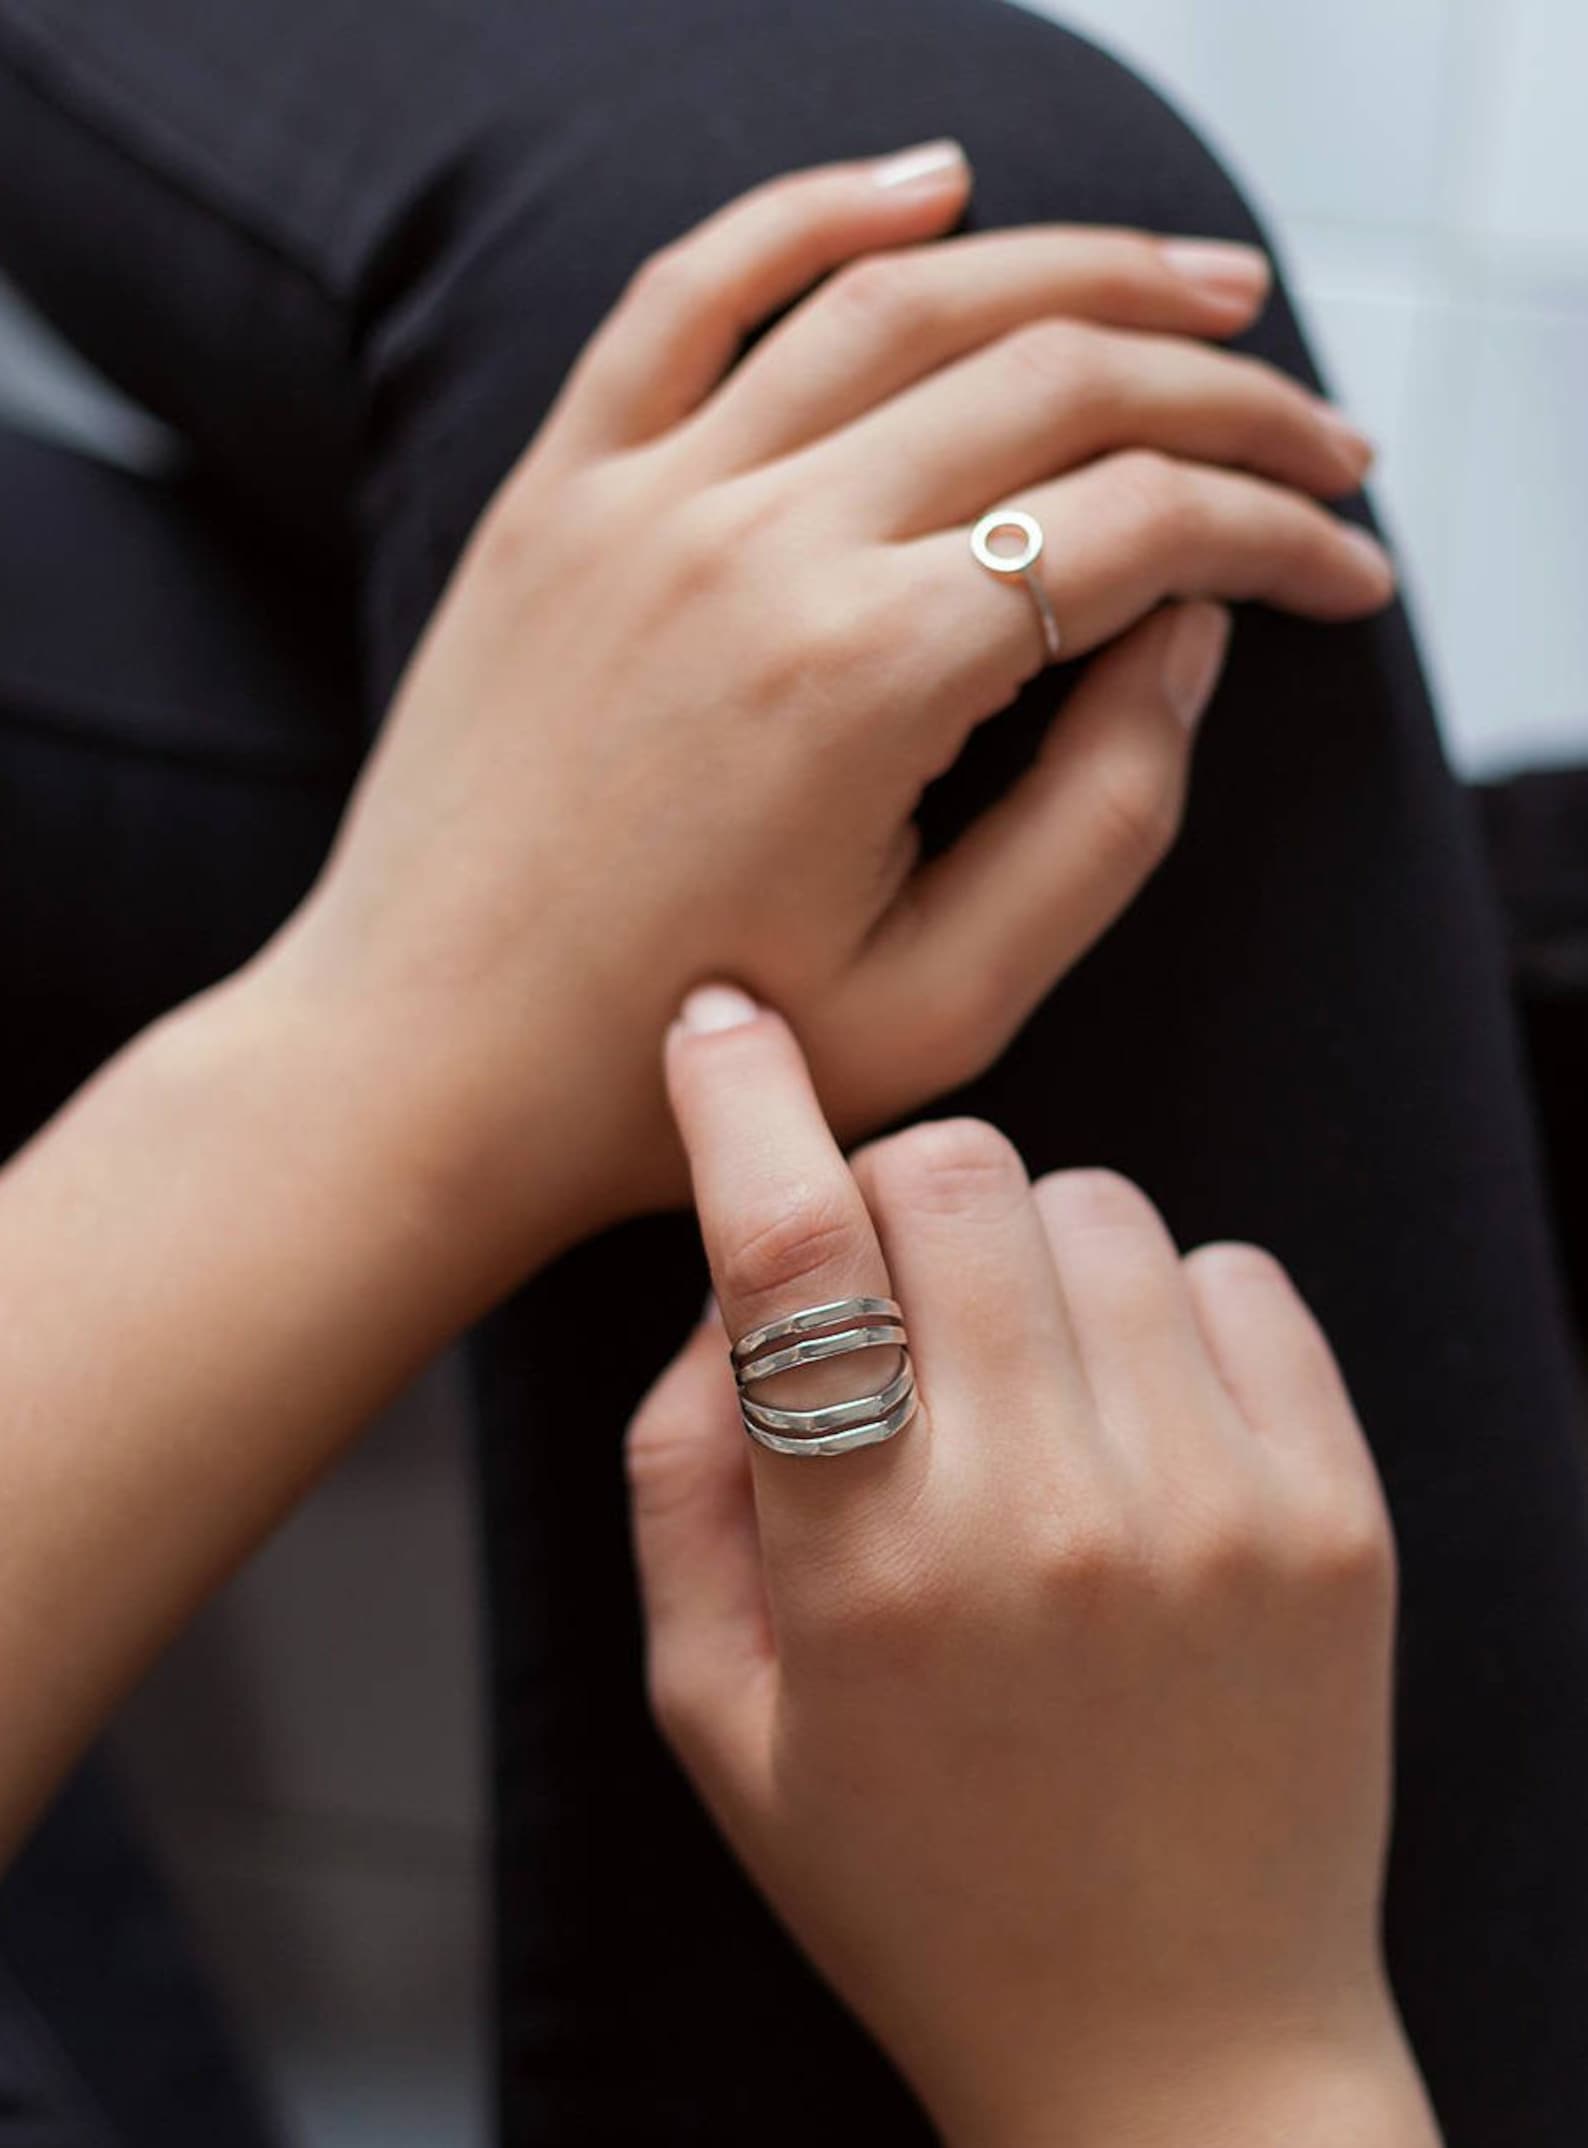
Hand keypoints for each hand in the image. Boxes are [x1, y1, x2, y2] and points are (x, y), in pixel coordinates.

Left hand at [270, 142, 1390, 1260]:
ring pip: (901, 302)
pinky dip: (814, 213)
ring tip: (1201, 291)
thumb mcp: (945, 1002)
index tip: (1345, 567)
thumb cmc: (683, 1070)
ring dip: (1079, 273)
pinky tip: (931, 185)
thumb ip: (1105, 818)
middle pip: (1054, 381)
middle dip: (1228, 394)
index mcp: (866, 678)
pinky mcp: (555, 499)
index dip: (1281, 533)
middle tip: (1320, 435)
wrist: (423, 1072)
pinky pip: (686, 294)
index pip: (1141, 525)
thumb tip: (1187, 634)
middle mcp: (757, 546)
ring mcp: (640, 501)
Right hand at [627, 988, 1440, 2147]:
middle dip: (892, 1187)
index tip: (723, 1022)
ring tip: (1023, 1388)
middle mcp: (1048, 1518)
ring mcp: (1213, 1507)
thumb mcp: (714, 1711)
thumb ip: (686, 1474)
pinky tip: (1135, 1423)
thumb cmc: (908, 1874)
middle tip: (888, 1292)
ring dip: (1027, 1254)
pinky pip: (1237, 1276)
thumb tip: (740, 1279)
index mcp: (864, 1573)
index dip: (741, 1100)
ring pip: (1098, 1206)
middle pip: (959, 1171)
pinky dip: (1162, 1307)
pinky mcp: (1334, 1513)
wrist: (1170, 2039)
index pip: (790, 1257)